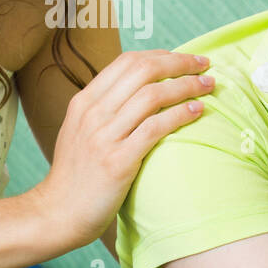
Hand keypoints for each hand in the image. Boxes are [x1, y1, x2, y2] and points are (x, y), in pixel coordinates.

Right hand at [29, 50, 214, 250]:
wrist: (58, 213)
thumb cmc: (77, 175)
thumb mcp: (81, 132)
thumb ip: (105, 110)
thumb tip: (140, 91)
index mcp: (84, 101)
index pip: (126, 61)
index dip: (161, 55)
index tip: (184, 59)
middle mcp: (93, 113)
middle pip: (143, 71)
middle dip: (180, 63)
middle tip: (205, 65)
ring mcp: (104, 136)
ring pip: (153, 95)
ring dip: (187, 86)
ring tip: (209, 86)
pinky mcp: (118, 161)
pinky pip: (155, 127)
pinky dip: (180, 114)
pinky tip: (197, 111)